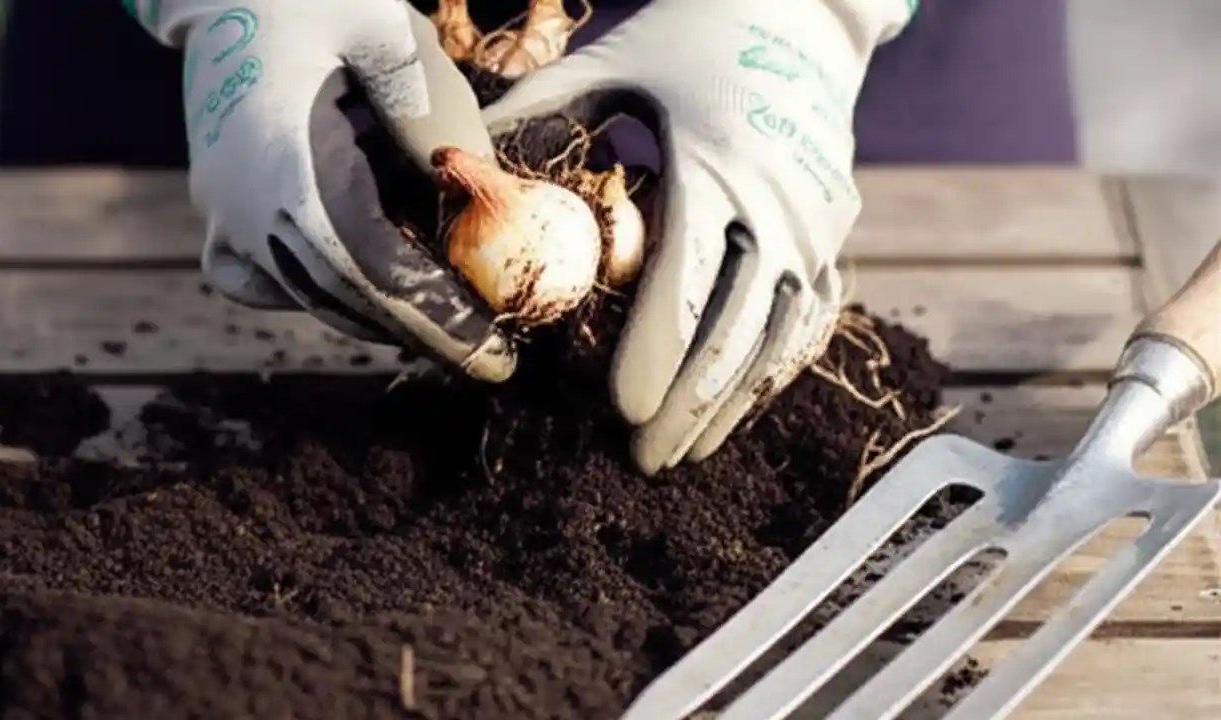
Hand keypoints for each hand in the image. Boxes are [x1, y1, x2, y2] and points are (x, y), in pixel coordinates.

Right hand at [145, 0, 515, 380]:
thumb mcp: (381, 26)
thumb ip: (427, 103)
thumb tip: (471, 183)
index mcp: (284, 162)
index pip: (370, 269)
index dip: (436, 317)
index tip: (494, 353)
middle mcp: (244, 204)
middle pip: (343, 299)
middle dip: (422, 334)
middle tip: (491, 359)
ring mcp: (223, 215)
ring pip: (309, 297)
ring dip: (381, 317)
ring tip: (452, 328)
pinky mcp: (218, 213)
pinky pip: (264, 283)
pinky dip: (318, 295)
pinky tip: (366, 286)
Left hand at [483, 0, 913, 472]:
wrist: (801, 15)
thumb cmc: (687, 39)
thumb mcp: (610, 65)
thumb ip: (536, 120)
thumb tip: (451, 171)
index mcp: (718, 166)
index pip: (689, 283)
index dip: (655, 355)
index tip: (617, 410)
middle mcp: (781, 207)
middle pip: (735, 331)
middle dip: (688, 405)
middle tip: (642, 460)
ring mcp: (820, 226)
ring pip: (780, 340)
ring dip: (733, 405)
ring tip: (685, 454)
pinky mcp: (838, 237)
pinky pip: (810, 322)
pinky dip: (774, 373)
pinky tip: (736, 409)